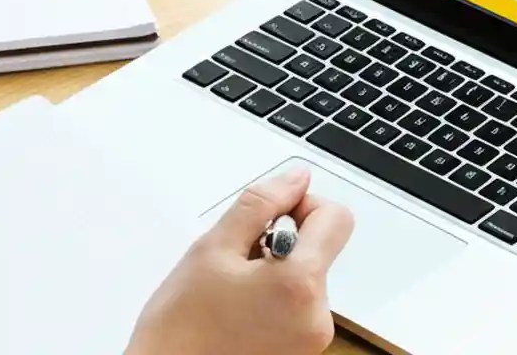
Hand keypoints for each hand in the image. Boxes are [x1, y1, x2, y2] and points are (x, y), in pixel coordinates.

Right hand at [126, 168, 354, 354]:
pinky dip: (274, 296)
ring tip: (232, 291)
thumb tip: (295, 180)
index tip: (271, 216)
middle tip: (236, 262)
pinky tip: (239, 309)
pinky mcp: (301, 352)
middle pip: (320, 248)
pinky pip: (299, 304)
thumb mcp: (212, 248)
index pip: (336, 218)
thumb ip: (260, 204)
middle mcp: (317, 316)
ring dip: (274, 271)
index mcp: (301, 285)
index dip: (302, 206)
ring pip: (306, 276)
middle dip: (280, 243)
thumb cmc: (180, 328)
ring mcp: (312, 339)